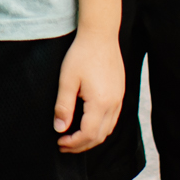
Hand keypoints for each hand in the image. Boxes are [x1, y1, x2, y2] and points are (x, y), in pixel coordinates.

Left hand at [53, 28, 123, 152]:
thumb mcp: (67, 80)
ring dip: (91, 138)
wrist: (100, 35)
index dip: (73, 143)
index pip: (88, 134)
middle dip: (81, 145)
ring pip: (108, 129)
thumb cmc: (81, 54)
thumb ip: (63, 107)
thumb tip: (59, 129)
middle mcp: (114, 104)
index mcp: (100, 103)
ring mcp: (119, 99)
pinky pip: (113, 119)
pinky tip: (88, 124)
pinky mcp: (120, 93)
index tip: (59, 142)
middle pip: (100, 136)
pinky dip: (100, 128)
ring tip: (74, 138)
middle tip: (64, 144)